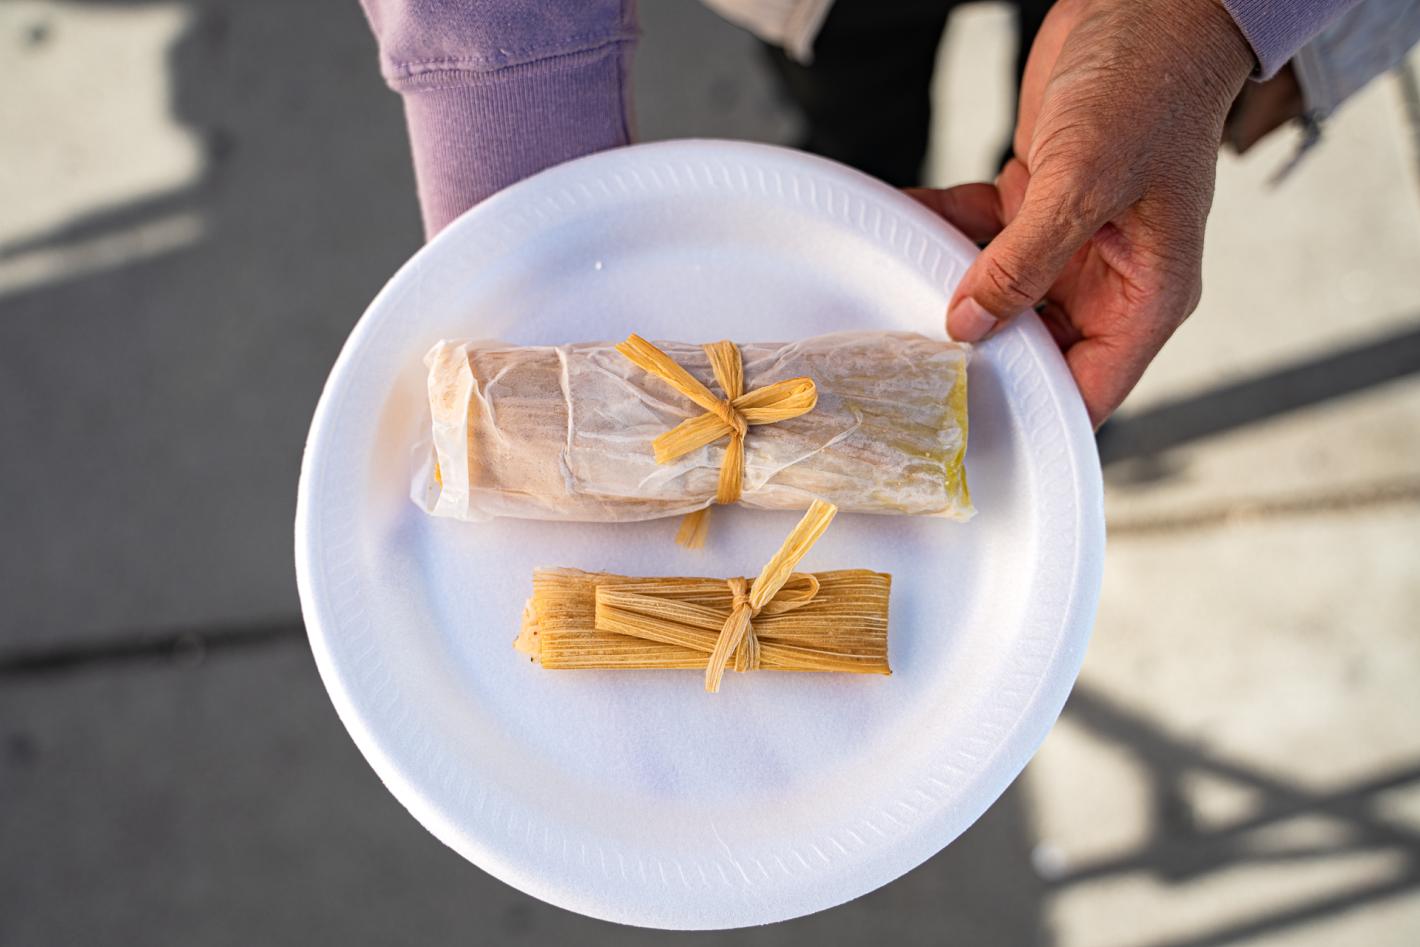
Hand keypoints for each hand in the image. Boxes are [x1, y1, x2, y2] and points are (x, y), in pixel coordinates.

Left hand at [911, 0, 1253, 425]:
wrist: (1147, 3)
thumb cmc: (1151, 85)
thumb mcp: (1085, 181)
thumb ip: (1025, 261)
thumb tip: (970, 325)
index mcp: (1148, 295)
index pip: (1090, 389)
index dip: (1035, 414)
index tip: (968, 425)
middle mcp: (1109, 280)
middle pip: (1034, 350)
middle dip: (975, 353)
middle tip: (907, 364)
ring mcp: (1071, 244)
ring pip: (997, 295)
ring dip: (946, 286)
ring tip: (895, 291)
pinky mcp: (1038, 206)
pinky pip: (978, 237)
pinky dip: (940, 230)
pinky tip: (903, 221)